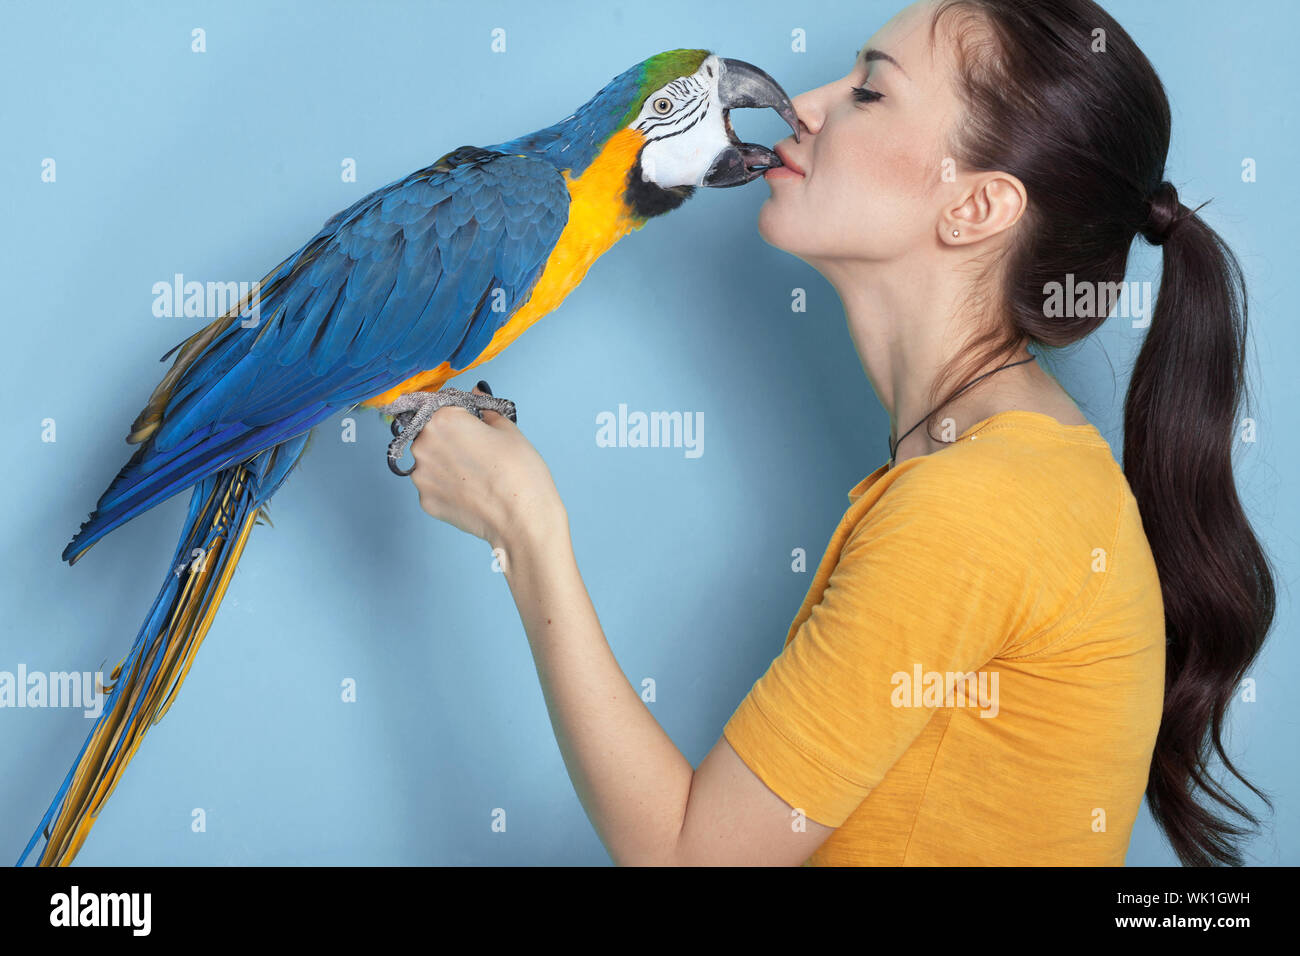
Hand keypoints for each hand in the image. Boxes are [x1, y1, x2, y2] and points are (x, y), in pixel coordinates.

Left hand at [406, 382, 565, 550]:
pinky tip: (471, 493)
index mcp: (442, 420)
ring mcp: (421, 476)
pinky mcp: (425, 502)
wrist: (523, 520)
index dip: (460, 414)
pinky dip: (448, 487)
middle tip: (479, 453)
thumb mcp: (509, 430)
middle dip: (450, 439)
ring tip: (476, 476)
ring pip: (430, 462)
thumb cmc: (521, 472)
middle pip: (431, 434)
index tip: (473, 424)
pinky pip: (434, 487)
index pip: (443, 406)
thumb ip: (486, 409)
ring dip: (447, 464)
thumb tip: (478, 396)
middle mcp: (423, 445)